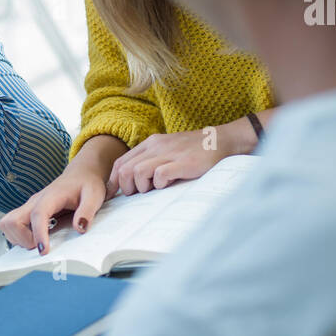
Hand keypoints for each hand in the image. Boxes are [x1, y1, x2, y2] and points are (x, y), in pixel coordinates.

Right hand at [0, 162, 108, 253]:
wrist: (80, 175)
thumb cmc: (86, 184)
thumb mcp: (94, 196)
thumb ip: (87, 211)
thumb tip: (79, 228)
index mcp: (51, 196)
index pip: (37, 214)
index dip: (38, 234)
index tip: (43, 250)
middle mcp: (35, 201)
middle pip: (12, 220)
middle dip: (22, 239)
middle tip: (40, 246)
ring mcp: (29, 207)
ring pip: (8, 224)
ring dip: (18, 239)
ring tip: (37, 243)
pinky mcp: (28, 212)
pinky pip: (12, 226)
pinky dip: (18, 237)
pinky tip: (34, 239)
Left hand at [108, 117, 252, 197]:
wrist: (221, 140)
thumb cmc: (193, 151)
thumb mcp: (167, 150)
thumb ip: (150, 161)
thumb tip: (131, 182)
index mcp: (150, 143)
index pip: (120, 163)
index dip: (114, 181)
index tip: (117, 194)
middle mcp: (156, 146)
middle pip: (125, 170)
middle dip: (126, 187)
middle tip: (138, 194)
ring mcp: (169, 154)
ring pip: (137, 172)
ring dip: (141, 187)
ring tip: (153, 189)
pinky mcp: (183, 163)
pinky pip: (160, 175)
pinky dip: (159, 185)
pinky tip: (167, 185)